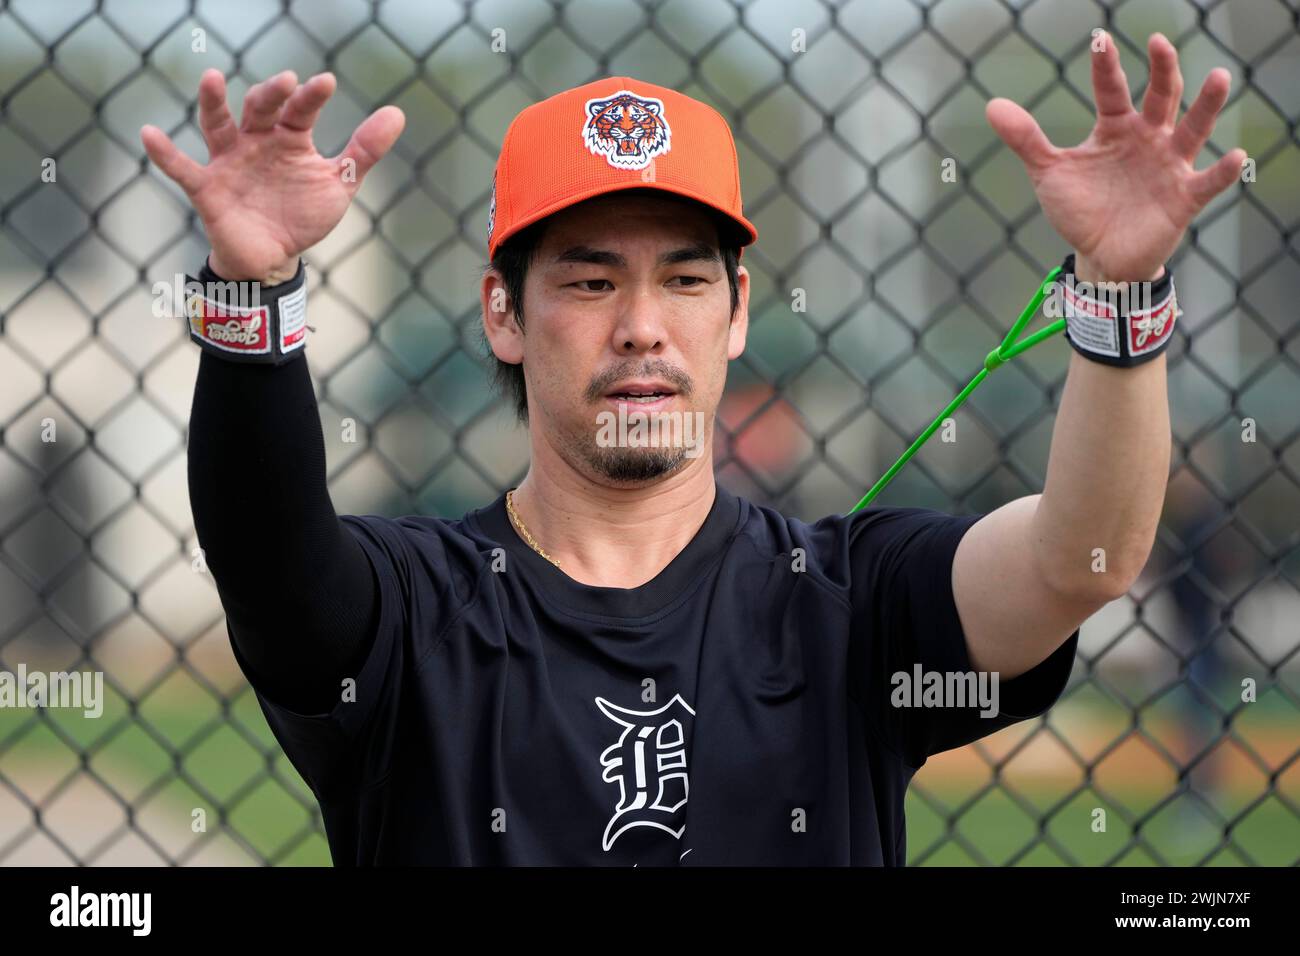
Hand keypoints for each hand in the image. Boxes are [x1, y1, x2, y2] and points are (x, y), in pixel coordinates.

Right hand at [140, 69, 404, 282]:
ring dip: (214, 103)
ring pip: (218, 126)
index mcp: (288, 138)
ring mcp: (229, 162)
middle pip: (260, 110)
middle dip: (271, 95)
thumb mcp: (338, 184)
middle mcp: (256, 141)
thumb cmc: (302, 214)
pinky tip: (148, 134)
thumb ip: (364, 151)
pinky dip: (164, 153)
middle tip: (285, 82)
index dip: (311, 97)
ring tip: (213, 78)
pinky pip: (182, 169)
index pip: (299, 110)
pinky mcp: (207, 188)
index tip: (325, 83)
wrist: (273, 259)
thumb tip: (397, 114)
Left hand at [986, 32, 1246, 282]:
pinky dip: (1223, 170)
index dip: (1106, 67)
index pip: (1112, 91)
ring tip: (1217, 77)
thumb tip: (992, 105)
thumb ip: (1026, 139)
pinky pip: (1208, 181)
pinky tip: (1236, 156)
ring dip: (1206, 105)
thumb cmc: (1080, 210)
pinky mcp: (1184, 197)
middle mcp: (1148, 139)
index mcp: (1115, 129)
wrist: (1101, 258)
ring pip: (1194, 129)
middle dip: (1162, 70)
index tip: (1099, 40)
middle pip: (1160, 97)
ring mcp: (1169, 166)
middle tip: (1159, 43)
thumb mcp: (1049, 172)